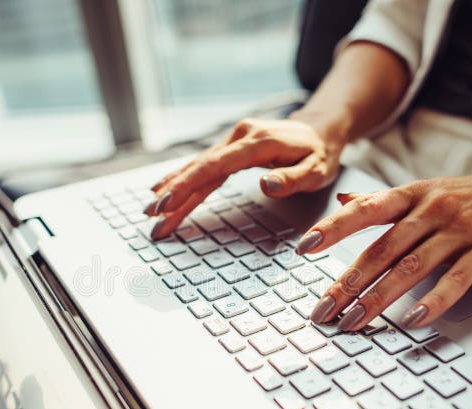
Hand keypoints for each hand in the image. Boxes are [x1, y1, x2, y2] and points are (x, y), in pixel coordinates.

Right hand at [144, 117, 344, 239]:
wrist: (321, 128)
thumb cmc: (320, 152)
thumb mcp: (317, 170)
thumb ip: (292, 179)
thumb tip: (265, 185)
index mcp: (257, 143)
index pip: (215, 167)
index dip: (189, 185)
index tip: (168, 203)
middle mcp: (239, 137)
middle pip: (199, 168)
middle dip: (173, 193)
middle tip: (152, 217)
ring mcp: (232, 141)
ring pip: (197, 167)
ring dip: (173, 188)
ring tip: (150, 210)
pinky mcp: (230, 148)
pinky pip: (203, 166)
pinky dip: (183, 179)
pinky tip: (165, 188)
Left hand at [297, 163, 471, 329]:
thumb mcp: (426, 189)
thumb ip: (383, 199)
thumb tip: (344, 202)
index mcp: (412, 195)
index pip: (364, 211)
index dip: (332, 228)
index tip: (304, 247)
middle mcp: (431, 210)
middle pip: (381, 249)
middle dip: (347, 282)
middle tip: (323, 309)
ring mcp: (459, 230)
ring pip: (410, 267)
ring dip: (378, 298)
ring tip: (354, 322)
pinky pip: (456, 279)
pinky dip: (433, 301)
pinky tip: (413, 321)